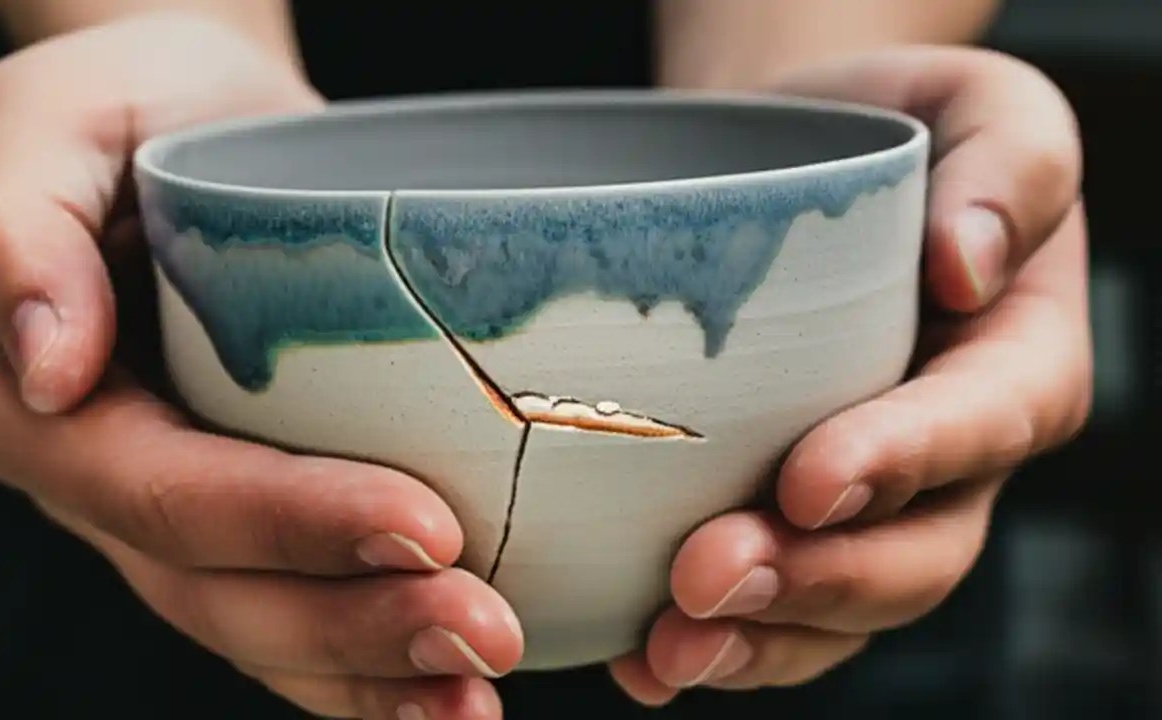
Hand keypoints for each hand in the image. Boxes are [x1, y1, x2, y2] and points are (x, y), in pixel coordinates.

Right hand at [0, 14, 520, 718]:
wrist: (194, 120)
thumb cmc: (127, 105)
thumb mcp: (45, 121)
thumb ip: (15, 231)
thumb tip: (49, 363)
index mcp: (41, 408)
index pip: (166, 492)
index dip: (291, 522)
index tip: (425, 525)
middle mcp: (104, 483)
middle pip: (220, 588)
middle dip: (355, 625)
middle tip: (484, 633)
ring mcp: (175, 510)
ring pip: (262, 626)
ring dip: (372, 672)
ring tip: (478, 692)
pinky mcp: (249, 507)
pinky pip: (297, 606)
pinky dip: (369, 662)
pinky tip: (450, 689)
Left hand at [610, 46, 1089, 702]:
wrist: (790, 166)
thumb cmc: (888, 130)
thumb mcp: (981, 107)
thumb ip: (1009, 169)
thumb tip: (966, 263)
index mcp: (1016, 353)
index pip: (986, 420)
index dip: (902, 462)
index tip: (805, 482)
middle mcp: (954, 451)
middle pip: (917, 549)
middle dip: (814, 580)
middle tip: (703, 579)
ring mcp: (876, 502)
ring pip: (844, 609)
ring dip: (758, 640)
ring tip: (665, 652)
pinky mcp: (795, 520)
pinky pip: (777, 611)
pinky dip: (716, 643)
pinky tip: (638, 659)